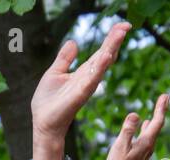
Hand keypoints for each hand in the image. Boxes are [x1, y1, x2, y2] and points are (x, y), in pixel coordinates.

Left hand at [30, 22, 131, 142]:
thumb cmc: (48, 102)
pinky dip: (99, 68)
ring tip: (120, 33)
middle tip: (126, 25)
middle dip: (115, 40)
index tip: (122, 25)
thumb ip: (65, 59)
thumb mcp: (55, 73)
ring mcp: (85, 86)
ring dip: (111, 48)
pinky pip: (92, 79)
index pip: (100, 52)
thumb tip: (73, 42)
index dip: (111, 39)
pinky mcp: (80, 95)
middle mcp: (88, 78)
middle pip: (105, 55)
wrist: (43, 123)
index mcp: (83, 72)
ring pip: (101, 65)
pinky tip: (106, 56)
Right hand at [104, 94, 169, 159]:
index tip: (166, 95)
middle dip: (161, 110)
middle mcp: (149, 145)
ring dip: (156, 118)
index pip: (157, 121)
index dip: (161, 107)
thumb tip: (135, 114)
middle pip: (158, 124)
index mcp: (146, 142)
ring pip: (153, 131)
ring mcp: (145, 150)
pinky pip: (147, 136)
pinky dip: (148, 127)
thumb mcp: (120, 147)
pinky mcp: (140, 154)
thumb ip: (127, 130)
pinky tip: (145, 126)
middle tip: (165, 97)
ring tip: (158, 109)